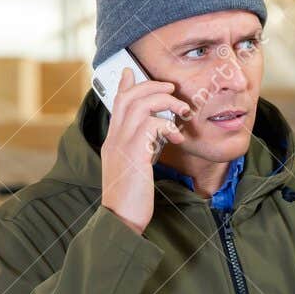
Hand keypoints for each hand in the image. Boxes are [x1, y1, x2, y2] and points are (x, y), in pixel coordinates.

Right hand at [100, 67, 190, 234]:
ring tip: (181, 111)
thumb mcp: (133, 170)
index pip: (116, 105)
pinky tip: (178, 138)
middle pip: (128, 97)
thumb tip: (151, 142)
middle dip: (152, 87)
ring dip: (165, 102)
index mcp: (113, 142)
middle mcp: (114, 140)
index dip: (125, 86)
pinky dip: (168, 126)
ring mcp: (121, 146)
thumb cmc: (130, 200)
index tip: (132, 72)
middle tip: (171, 89)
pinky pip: (150, 126)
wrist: (121, 220)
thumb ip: (138, 152)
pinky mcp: (133, 155)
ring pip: (140, 105)